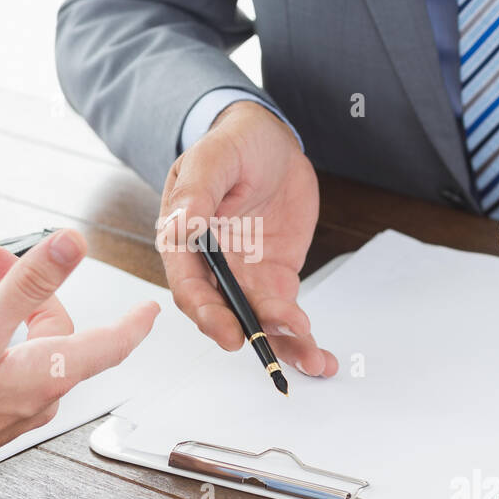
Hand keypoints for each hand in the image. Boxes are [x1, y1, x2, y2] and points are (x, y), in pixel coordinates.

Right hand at [157, 101, 336, 376]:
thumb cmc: (231, 144)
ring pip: (259, 321)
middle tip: (276, 348)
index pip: (191, 287)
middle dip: (252, 336)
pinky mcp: (275, 277)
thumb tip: (180, 225)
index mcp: (185, 242)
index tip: (230, 333)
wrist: (269, 139)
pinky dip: (300, 336)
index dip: (208, 314)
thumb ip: (197, 192)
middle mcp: (213, 267)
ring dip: (283, 344)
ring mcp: (245, 275)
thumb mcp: (213, 159)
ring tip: (312, 359)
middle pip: (226, 313)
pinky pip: (285, 312)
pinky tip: (319, 357)